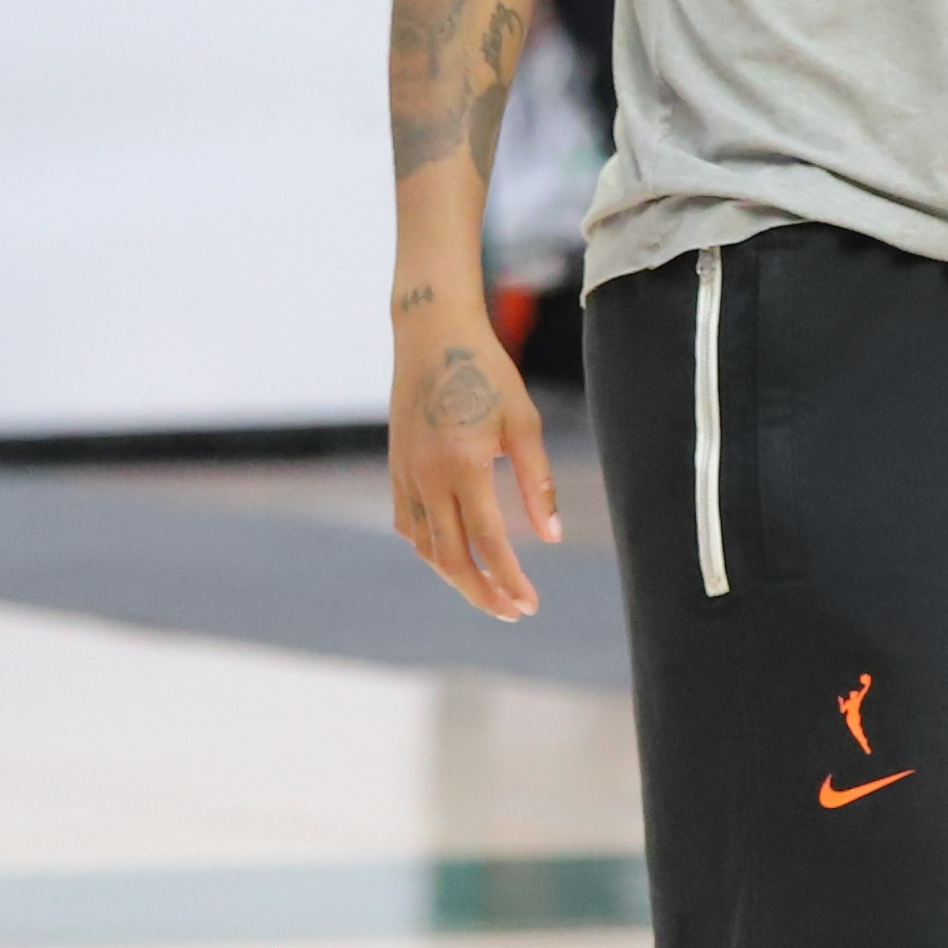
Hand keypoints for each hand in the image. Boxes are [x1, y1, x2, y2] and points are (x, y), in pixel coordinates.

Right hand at [387, 304, 559, 619]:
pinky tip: (453, 554)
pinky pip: (408, 524)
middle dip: (481, 593)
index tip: (531, 605)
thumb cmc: (487, 372)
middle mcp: (427, 477)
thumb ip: (538, 483)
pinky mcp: (395, 468)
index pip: (489, 542)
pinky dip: (431, 548)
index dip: (511, 580)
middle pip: (451, 558)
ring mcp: (405, 474)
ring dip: (455, 576)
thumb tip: (551, 538)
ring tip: (488, 589)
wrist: (431, 334)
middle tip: (512, 612)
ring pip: (425, 547)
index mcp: (463, 465)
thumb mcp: (524, 422)